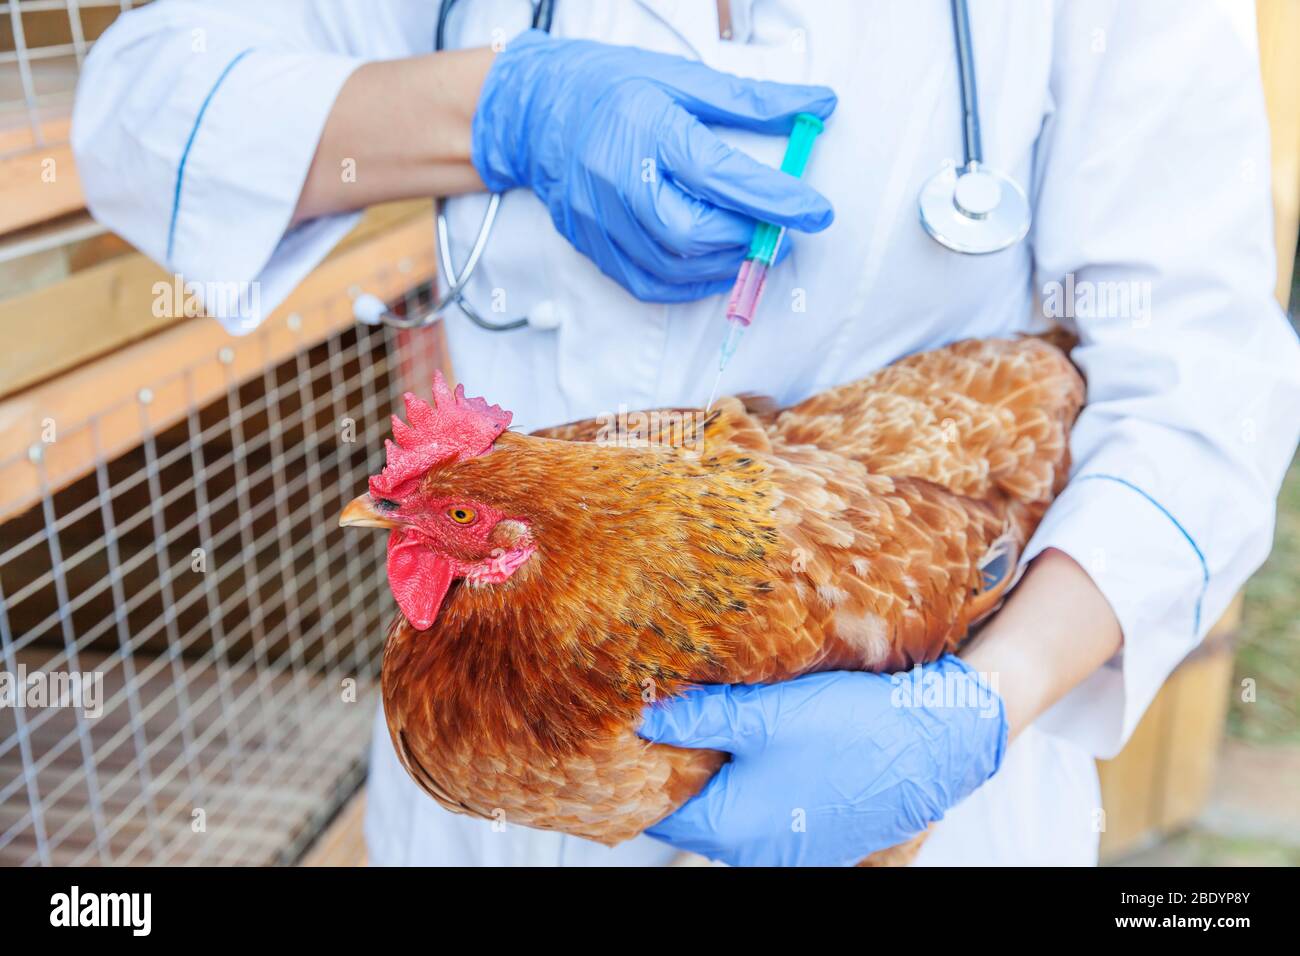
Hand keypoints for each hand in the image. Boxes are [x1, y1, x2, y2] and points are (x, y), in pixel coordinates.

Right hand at [471, 30, 836, 301]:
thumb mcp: (684, 78)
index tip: (817, 211)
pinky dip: (690, 284)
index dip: (774, 198)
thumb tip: (819, 106)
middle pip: (692, 231)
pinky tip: (715, 268)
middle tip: (783, 232)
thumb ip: (754, 102)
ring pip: (672, 265)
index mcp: (647, 130)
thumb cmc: (613, 87)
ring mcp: (601, 219)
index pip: (719, 175)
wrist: (537, 113)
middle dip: (747, 238)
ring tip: (754, 246)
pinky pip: (647, 283)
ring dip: (724, 264)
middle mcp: (619, 180)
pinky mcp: (593, 245)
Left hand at [637, 656, 1007, 865]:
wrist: (936, 743)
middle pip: (697, 809)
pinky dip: (758, 780)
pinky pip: (767, 810)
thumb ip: (700, 718)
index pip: (660, 809)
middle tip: (681, 711)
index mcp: (732, 829)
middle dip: (686, 763)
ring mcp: (790, 849)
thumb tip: (644, 716)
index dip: (647, 765)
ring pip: (733, 807)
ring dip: (724, 770)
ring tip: (725, 719)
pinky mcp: (817, 837)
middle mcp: (756, 853)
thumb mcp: (764, 715)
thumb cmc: (854, 731)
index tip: (643, 727)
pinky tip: (767, 740)